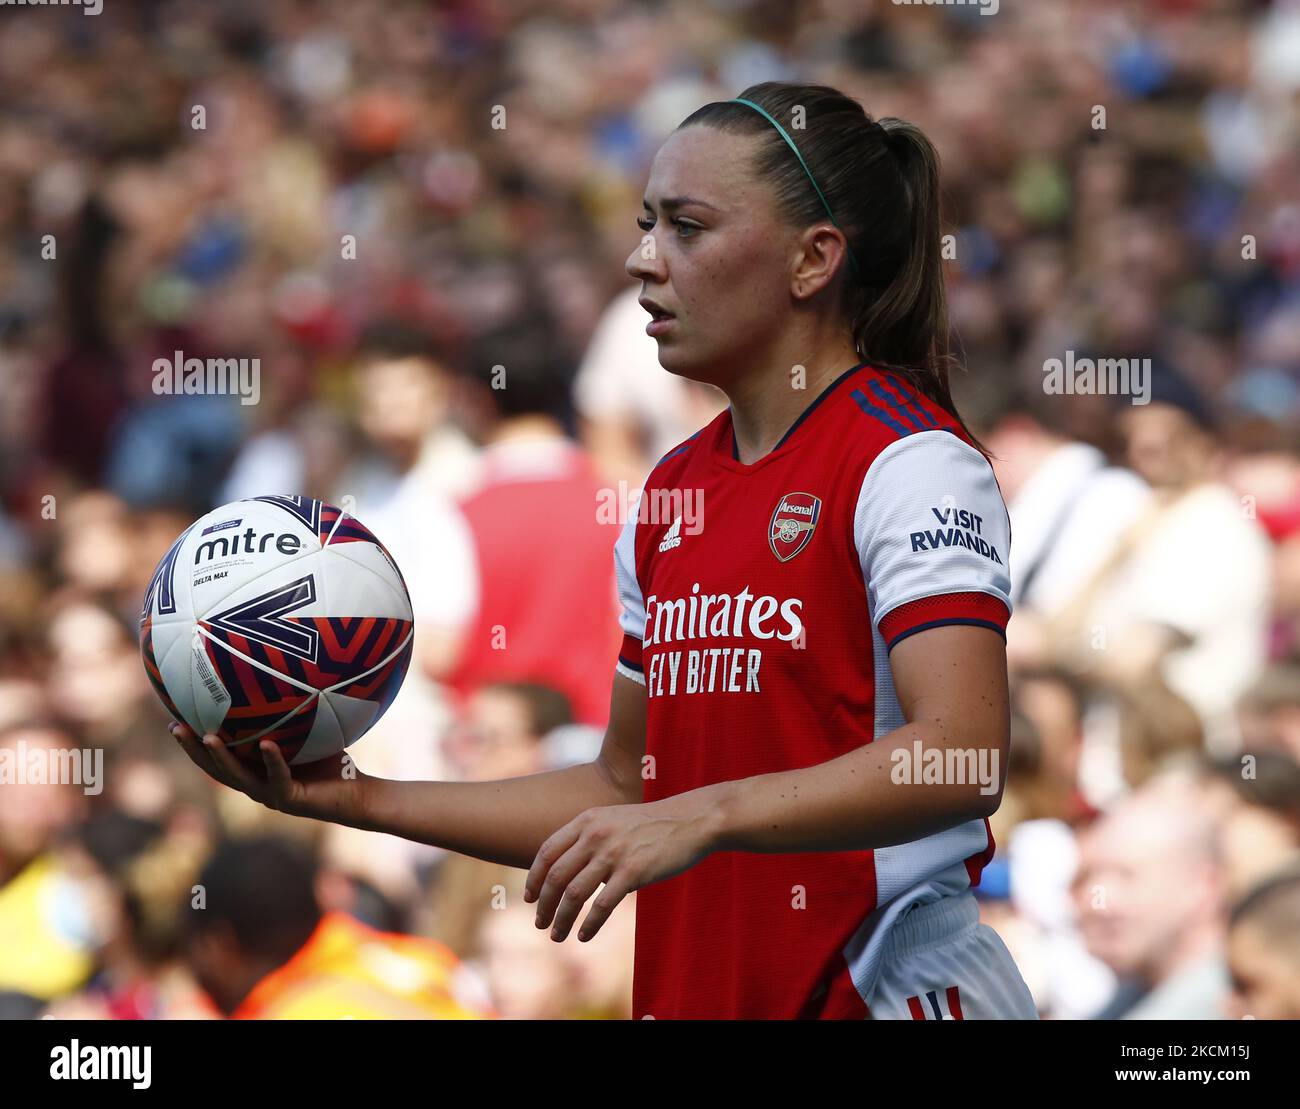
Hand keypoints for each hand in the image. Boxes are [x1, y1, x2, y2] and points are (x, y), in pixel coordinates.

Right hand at [169, 721, 367, 823]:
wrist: (356, 794)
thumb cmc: (331, 761)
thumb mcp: (305, 731)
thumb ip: (290, 710)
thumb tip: (281, 670)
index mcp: (253, 770)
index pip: (215, 757)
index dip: (192, 742)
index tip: (173, 719)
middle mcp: (255, 785)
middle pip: (215, 769)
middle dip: (192, 749)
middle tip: (175, 727)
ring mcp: (271, 795)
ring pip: (238, 777)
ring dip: (221, 757)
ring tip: (207, 736)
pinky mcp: (291, 800)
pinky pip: (278, 778)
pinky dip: (272, 760)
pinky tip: (266, 744)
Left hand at [523, 791, 719, 942]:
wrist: (690, 820)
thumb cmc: (651, 824)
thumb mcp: (613, 820)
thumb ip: (589, 839)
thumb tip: (569, 873)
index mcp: (587, 821)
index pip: (547, 852)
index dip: (534, 878)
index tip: (530, 898)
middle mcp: (595, 835)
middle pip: (556, 876)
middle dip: (544, 905)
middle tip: (540, 923)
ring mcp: (614, 853)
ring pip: (575, 894)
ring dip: (562, 919)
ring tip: (557, 935)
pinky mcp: (634, 872)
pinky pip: (603, 904)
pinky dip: (590, 923)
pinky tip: (584, 935)